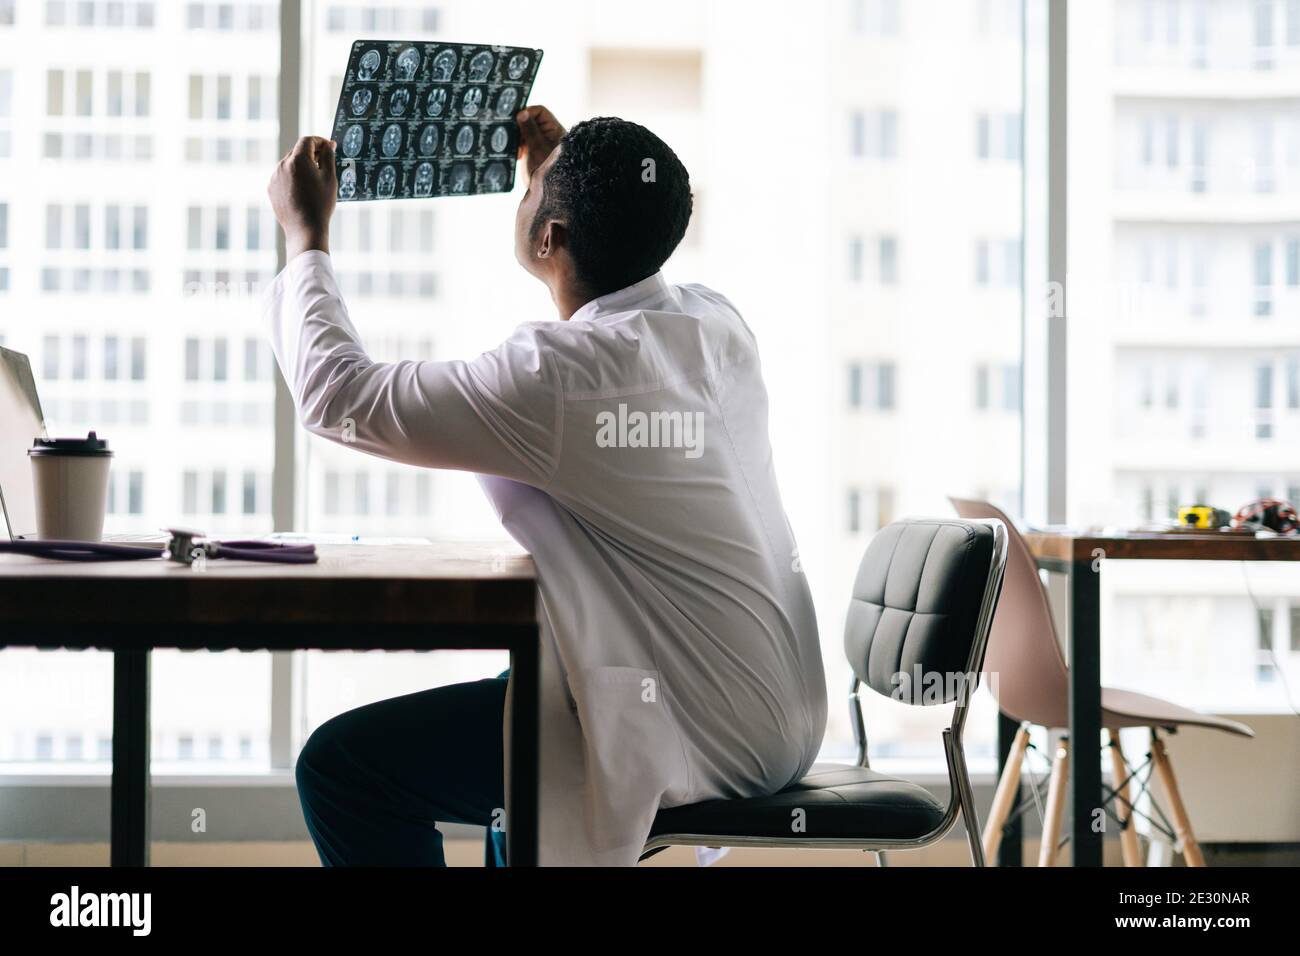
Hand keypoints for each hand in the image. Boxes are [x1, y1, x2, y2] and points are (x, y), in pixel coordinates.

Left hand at [268, 135, 337, 258]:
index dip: (320, 141)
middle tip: (325, 162)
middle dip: (311, 154)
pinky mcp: (272, 189)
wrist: (305, 229)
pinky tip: (304, 191)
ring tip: (315, 180)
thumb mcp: (330, 178)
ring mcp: (275, 177)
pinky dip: (293, 178)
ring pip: (290, 165)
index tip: (329, 147)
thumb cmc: (320, 204)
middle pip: (298, 151)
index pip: (307, 141)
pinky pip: (283, 177)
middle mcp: (282, 165)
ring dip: (302, 167)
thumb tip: (328, 145)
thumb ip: (329, 157)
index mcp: (297, 159)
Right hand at [516, 105, 565, 178]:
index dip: (527, 112)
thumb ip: (529, 129)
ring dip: (517, 138)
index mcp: (554, 129)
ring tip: (516, 149)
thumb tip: (522, 112)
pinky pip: (523, 144)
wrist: (549, 194)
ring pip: (524, 132)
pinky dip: (517, 147)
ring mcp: (540, 144)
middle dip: (519, 127)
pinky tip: (516, 155)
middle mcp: (548, 135)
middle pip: (530, 121)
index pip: (540, 111)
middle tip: (512, 134)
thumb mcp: (537, 147)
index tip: (516, 118)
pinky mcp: (533, 154)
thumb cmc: (548, 170)